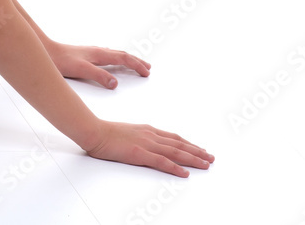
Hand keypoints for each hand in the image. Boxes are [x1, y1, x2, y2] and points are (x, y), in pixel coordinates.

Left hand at [47, 42, 150, 89]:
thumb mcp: (81, 70)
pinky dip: (116, 57)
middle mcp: (98, 51)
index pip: (124, 59)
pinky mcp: (85, 54)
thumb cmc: (61, 61)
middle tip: (148, 68)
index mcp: (100, 54)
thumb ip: (99, 76)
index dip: (137, 65)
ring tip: (135, 63)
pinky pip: (107, 54)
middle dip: (136, 61)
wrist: (46, 51)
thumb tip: (115, 84)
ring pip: (115, 53)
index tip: (147, 72)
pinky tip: (112, 59)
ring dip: (127, 59)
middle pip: (122, 54)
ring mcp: (92, 51)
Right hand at [84, 120, 213, 176]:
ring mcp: (146, 144)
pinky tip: (185, 173)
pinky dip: (175, 167)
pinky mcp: (140, 153)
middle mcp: (150, 135)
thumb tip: (144, 143)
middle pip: (179, 144)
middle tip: (210, 158)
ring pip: (175, 152)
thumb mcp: (126, 131)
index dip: (188, 144)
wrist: (94, 130)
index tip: (199, 149)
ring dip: (193, 159)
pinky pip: (162, 162)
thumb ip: (138, 136)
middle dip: (197, 151)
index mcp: (147, 130)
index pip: (173, 137)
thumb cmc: (105, 132)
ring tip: (206, 164)